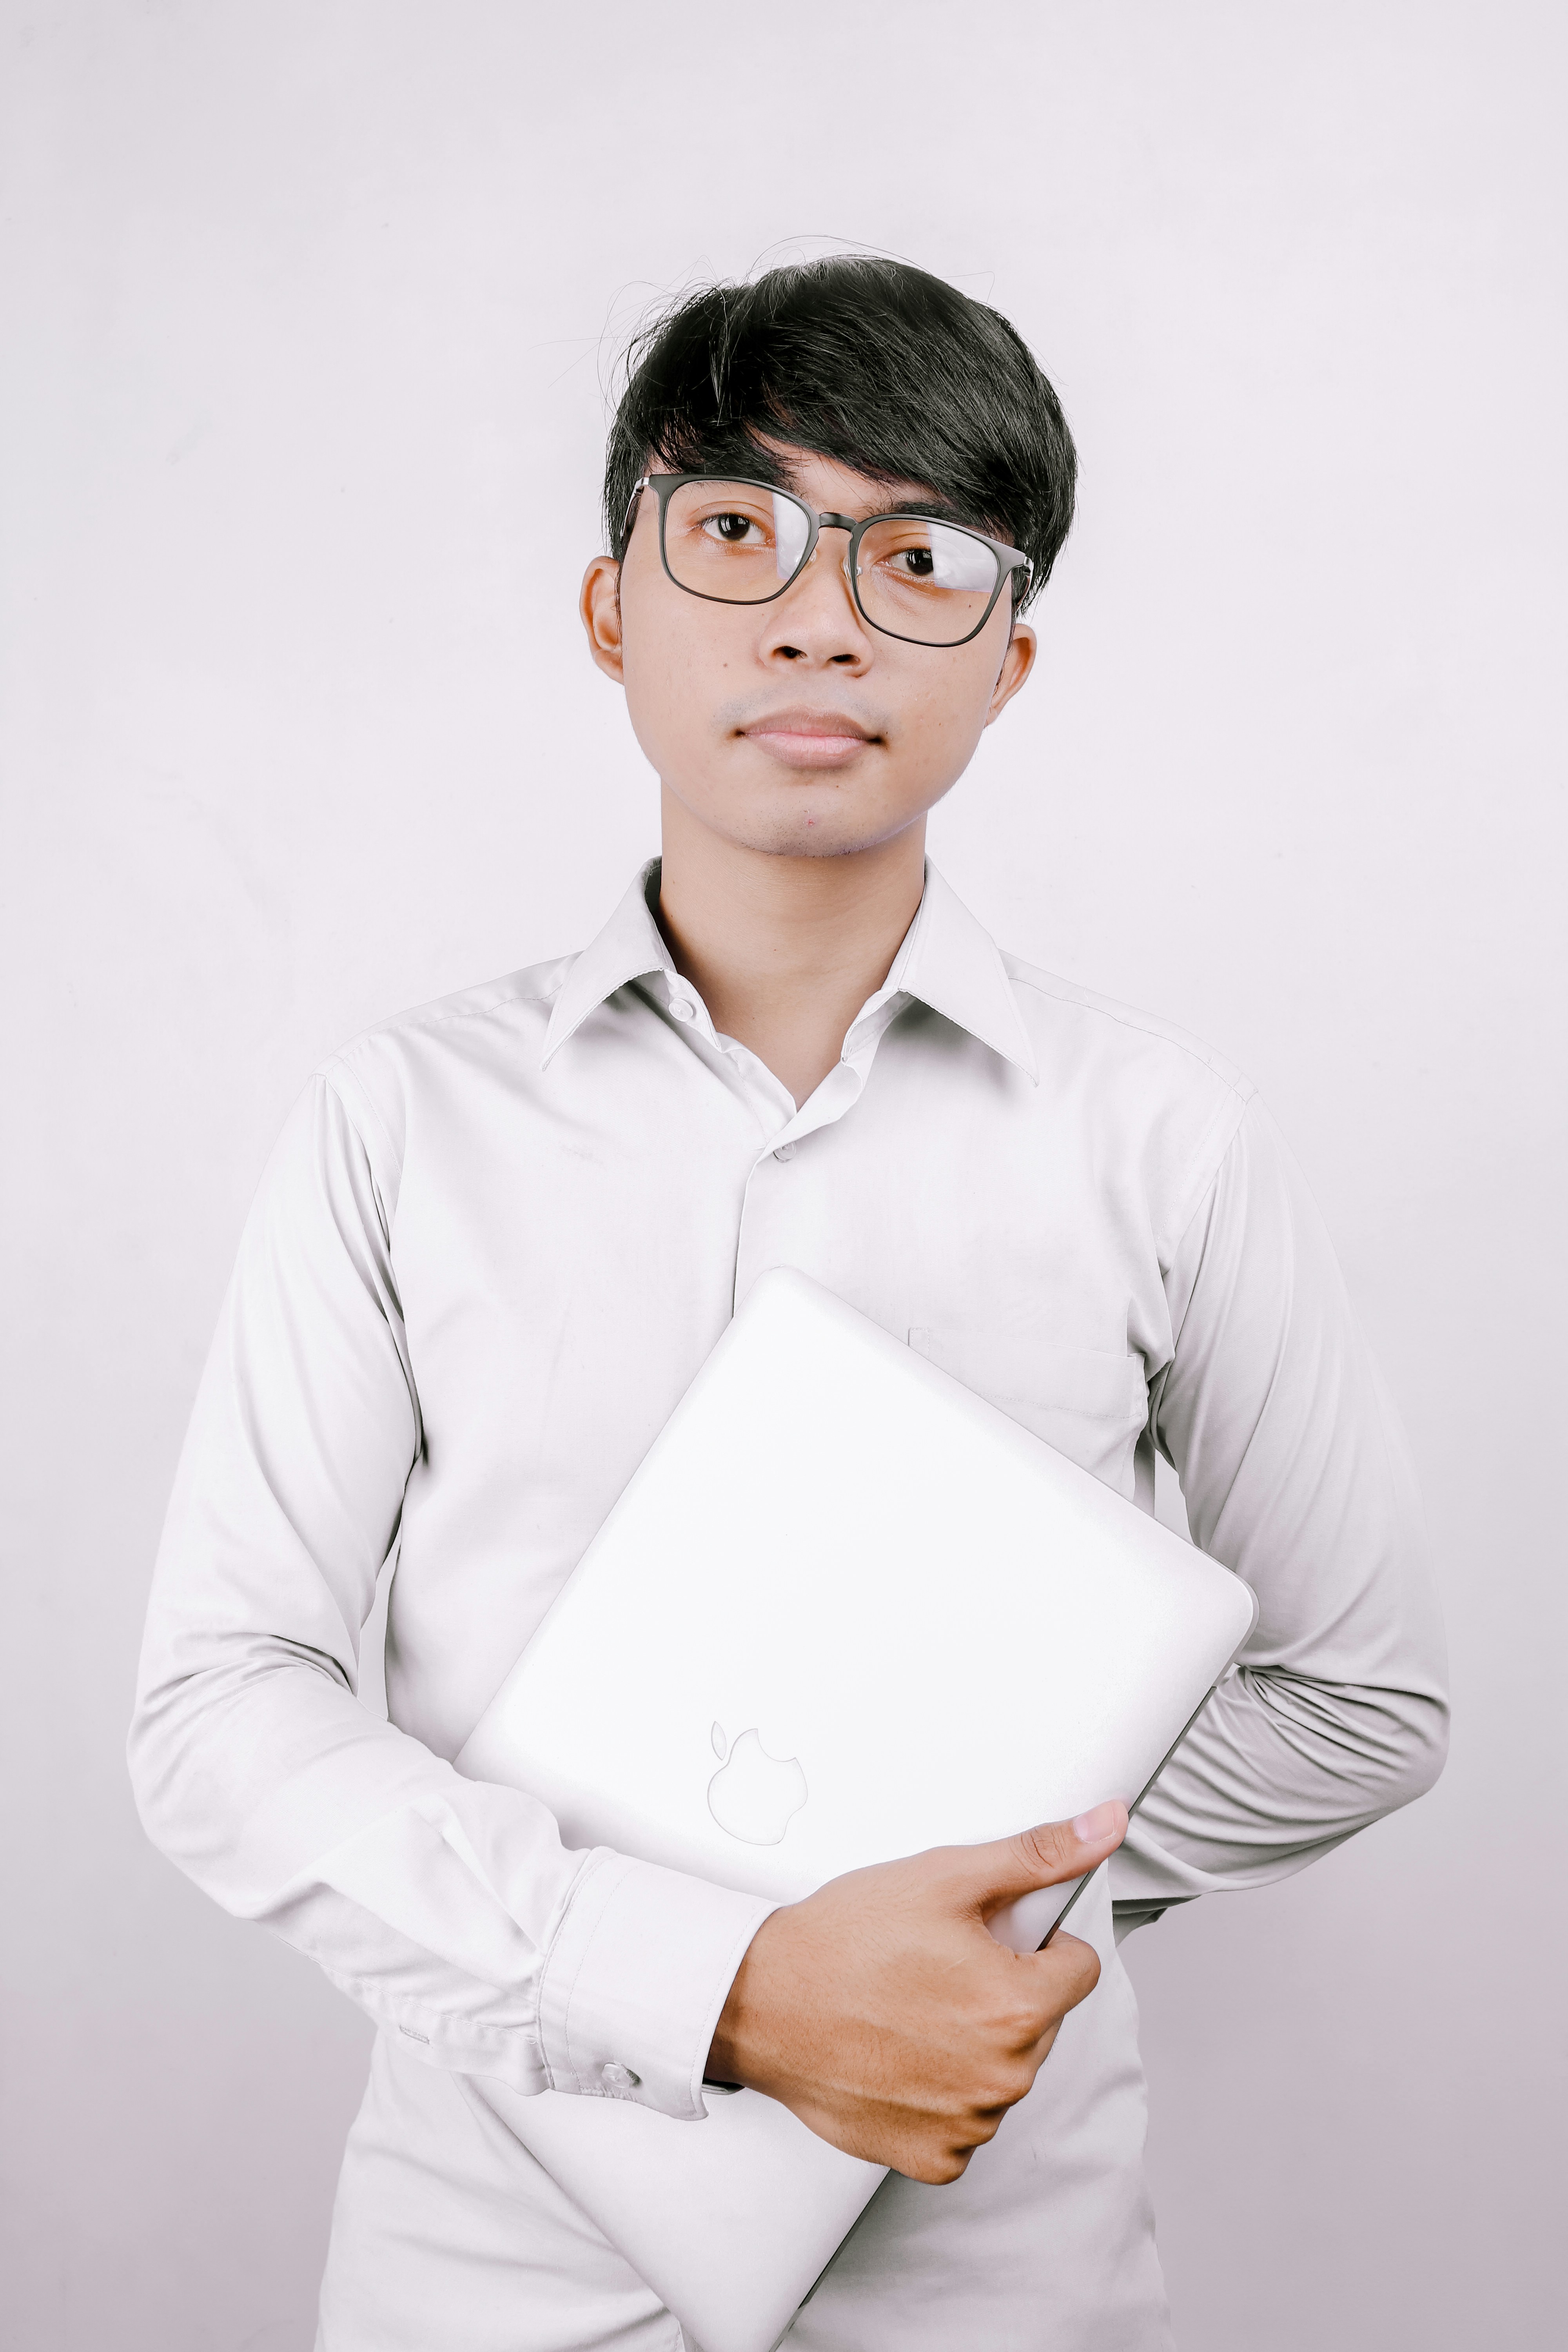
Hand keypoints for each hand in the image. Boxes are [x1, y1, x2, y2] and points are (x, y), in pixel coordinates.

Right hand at [705, 1800, 1126, 2182]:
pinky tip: (901, 2055)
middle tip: (936, 1966)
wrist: (759, 2000)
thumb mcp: (947, 1876)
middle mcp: (1003, 2076)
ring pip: (1003, 2071)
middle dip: (1003, 1990)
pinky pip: (964, 2122)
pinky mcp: (929, 2156)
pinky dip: (942, 2094)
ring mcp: (966, 2123)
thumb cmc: (844, 1939)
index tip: (985, 1938)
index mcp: (1018, 2006)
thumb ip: (1037, 1855)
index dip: (1034, 1941)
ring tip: (910, 2007)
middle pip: (1039, 2020)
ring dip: (974, 2043)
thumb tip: (1106, 1825)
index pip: (1078, 1967)